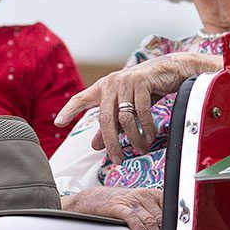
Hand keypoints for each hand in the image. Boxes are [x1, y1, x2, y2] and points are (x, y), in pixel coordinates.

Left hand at [55, 53, 215, 163]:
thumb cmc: (146, 89)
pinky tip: (150, 137)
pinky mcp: (142, 82)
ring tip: (140, 149)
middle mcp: (111, 83)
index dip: (69, 110)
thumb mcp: (126, 106)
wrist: (171, 70)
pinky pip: (142, 111)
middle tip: (118, 159)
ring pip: (125, 117)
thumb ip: (110, 125)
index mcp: (103, 88)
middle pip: (105, 118)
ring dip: (133, 137)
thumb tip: (95, 146)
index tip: (58, 123)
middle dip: (111, 142)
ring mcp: (126, 81)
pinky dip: (146, 127)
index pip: (81, 98)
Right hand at [62, 186, 163, 229]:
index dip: (176, 228)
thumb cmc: (121, 206)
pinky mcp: (117, 206)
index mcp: (154, 195)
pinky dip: (139, 228)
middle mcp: (145, 195)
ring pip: (150, 219)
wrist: (94, 199)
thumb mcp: (142, 208)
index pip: (171, 211)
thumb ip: (157, 218)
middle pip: (161, 218)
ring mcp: (131, 200)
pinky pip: (132, 216)